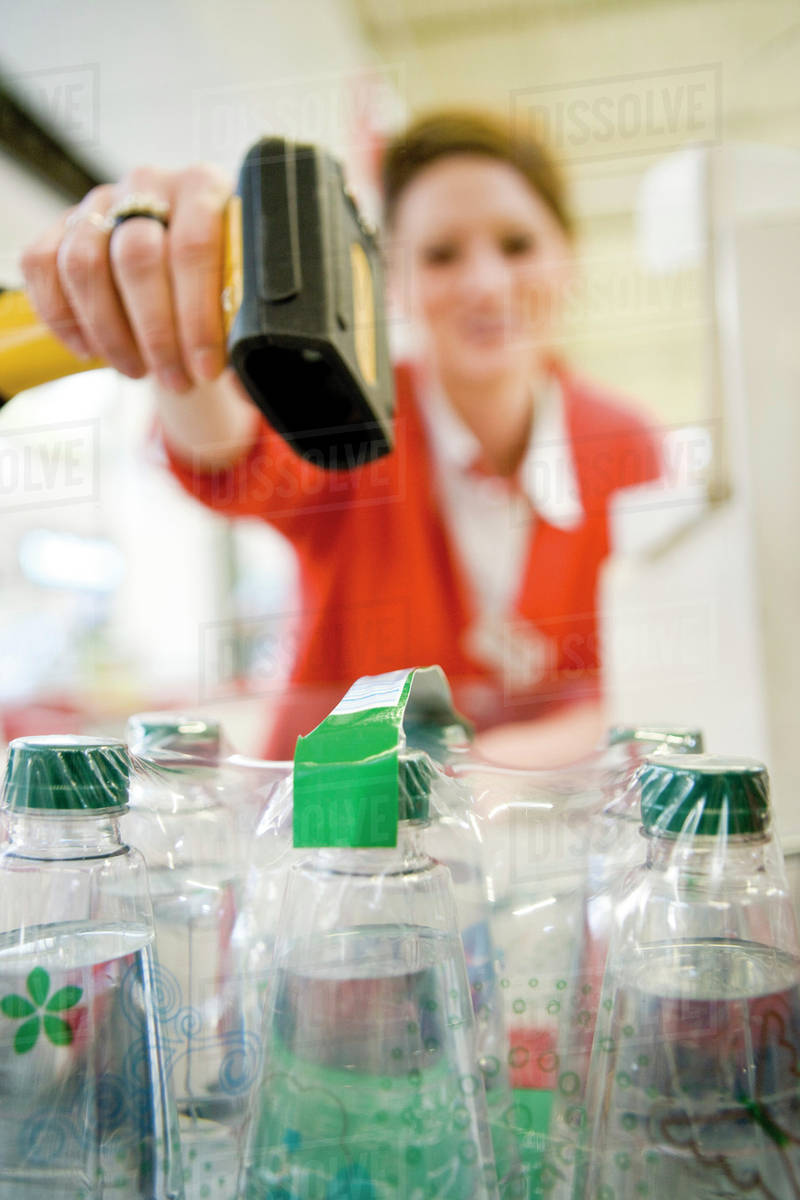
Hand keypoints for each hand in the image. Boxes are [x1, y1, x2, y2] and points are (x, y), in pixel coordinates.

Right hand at [20, 164, 231, 393]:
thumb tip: (249, 379)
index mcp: (205, 186)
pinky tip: (93, 352)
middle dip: (156, 334)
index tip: (206, 368)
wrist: (183, 271)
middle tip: (176, 380)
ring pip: (84, 265)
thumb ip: (248, 330)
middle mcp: (150, 182)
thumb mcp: (245, 299)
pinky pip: (44, 266)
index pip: (194, 247)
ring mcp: (101, 201)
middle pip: (137, 257)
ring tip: (139, 372)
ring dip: (110, 333)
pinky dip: (64, 318)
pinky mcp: (64, 225)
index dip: (198, 317)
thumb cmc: (221, 287)